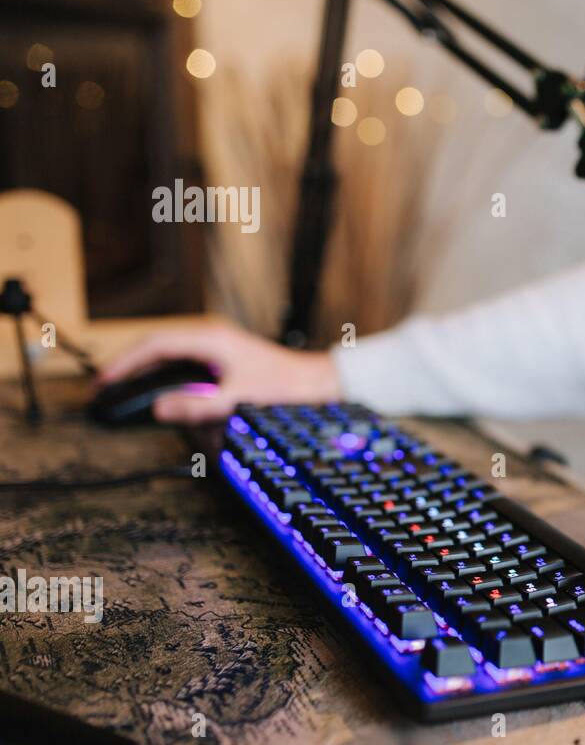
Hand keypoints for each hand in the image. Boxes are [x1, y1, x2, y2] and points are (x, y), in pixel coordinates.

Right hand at [98, 320, 342, 423]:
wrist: (318, 382)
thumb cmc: (285, 387)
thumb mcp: (238, 400)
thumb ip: (197, 407)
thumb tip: (160, 409)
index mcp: (210, 338)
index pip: (154, 345)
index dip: (125, 363)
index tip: (105, 380)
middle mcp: (211, 335)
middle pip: (156, 345)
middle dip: (129, 364)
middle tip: (105, 385)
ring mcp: (217, 344)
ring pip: (169, 351)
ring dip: (146, 367)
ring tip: (124, 386)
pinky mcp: (223, 355)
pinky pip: (183, 359)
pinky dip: (165, 371)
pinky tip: (158, 386)